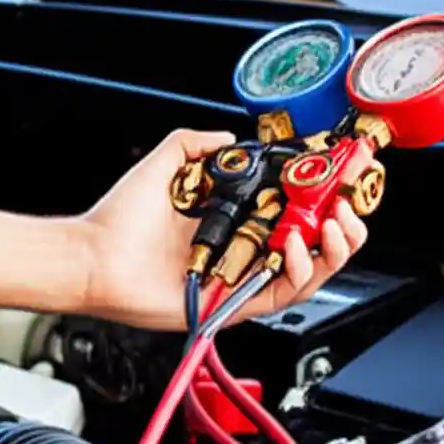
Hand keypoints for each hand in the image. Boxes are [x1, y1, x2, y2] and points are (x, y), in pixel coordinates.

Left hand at [79, 129, 368, 330]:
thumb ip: (194, 144)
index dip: (323, 199)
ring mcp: (240, 280)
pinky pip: (281, 295)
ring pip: (307, 274)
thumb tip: (228, 137)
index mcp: (234, 223)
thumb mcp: (163, 164)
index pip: (294, 213)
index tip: (342, 178)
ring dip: (331, 250)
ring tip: (333, 223)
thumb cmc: (119, 222)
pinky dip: (299, 272)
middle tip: (348, 205)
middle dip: (342, 227)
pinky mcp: (233, 305)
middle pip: (313, 247)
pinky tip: (299, 245)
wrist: (94, 257)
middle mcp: (243, 253)